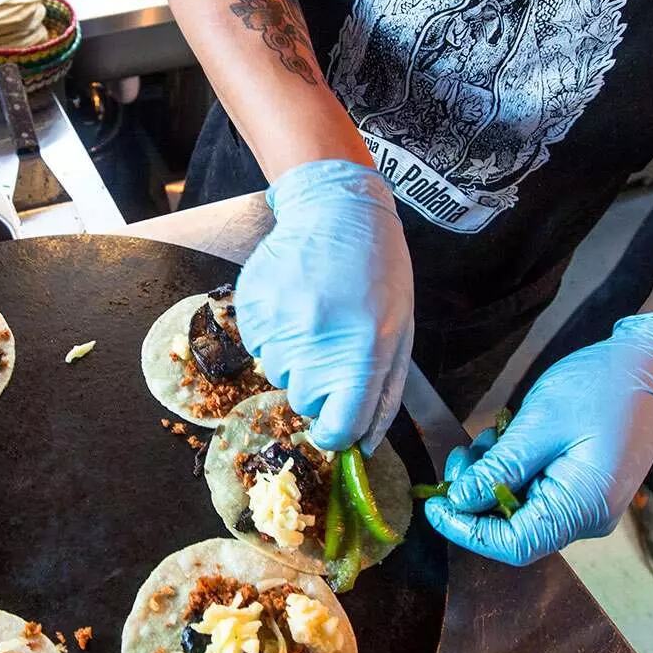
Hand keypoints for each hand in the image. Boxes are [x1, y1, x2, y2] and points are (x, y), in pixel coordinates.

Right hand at [236, 159, 413, 453]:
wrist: (336, 210)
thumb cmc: (378, 272)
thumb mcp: (398, 331)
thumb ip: (382, 392)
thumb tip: (364, 443)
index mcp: (362, 354)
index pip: (337, 428)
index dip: (337, 431)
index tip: (338, 420)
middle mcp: (317, 344)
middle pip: (304, 402)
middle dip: (319, 384)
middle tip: (333, 344)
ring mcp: (280, 325)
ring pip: (278, 374)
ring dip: (295, 357)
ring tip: (314, 316)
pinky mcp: (253, 309)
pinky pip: (258, 346)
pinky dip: (274, 333)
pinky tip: (294, 302)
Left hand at [425, 314, 652, 564]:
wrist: (652, 366)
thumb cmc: (601, 388)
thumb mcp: (540, 424)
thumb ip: (499, 469)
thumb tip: (460, 502)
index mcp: (582, 508)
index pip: (514, 544)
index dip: (467, 530)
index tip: (435, 505)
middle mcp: (587, 517)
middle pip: (515, 529)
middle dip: (477, 498)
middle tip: (457, 459)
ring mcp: (587, 503)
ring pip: (522, 508)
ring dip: (492, 479)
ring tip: (483, 441)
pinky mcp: (583, 487)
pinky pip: (537, 491)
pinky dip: (512, 471)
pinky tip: (504, 441)